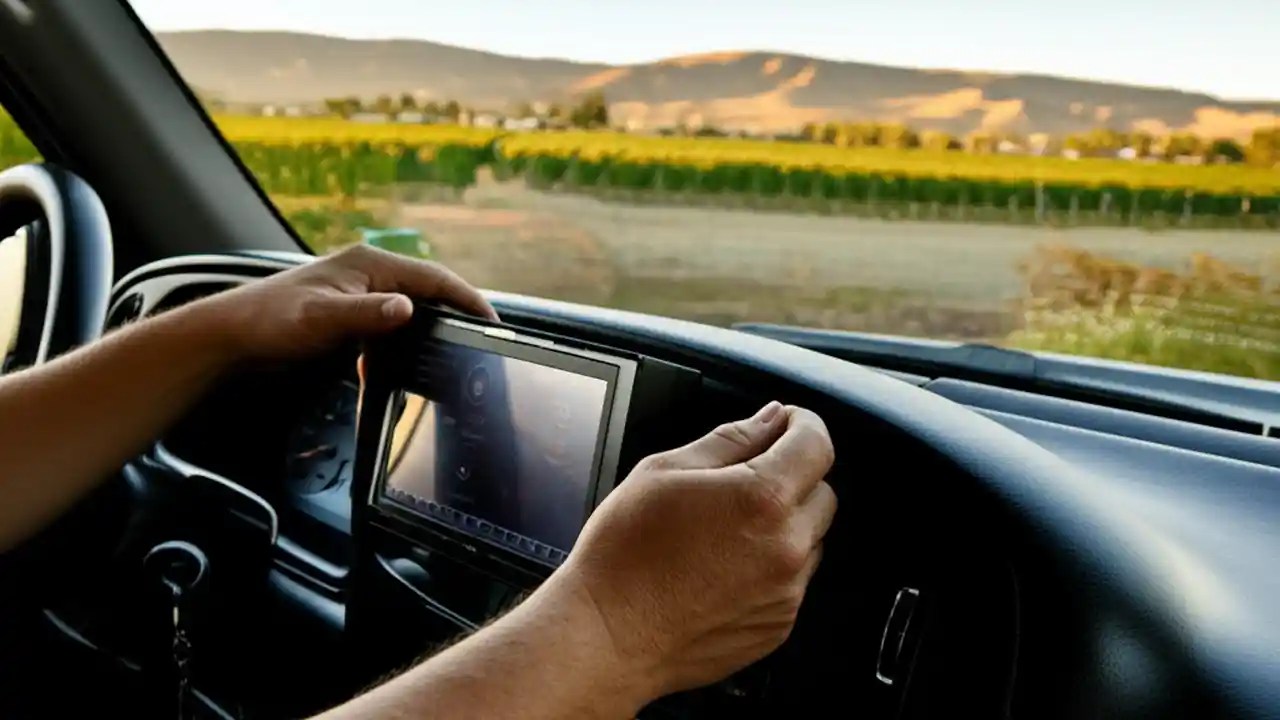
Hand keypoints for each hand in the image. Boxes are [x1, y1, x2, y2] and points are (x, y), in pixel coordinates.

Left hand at [195, 244, 496, 360]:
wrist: (231, 337)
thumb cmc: (270, 321)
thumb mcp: (322, 318)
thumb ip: (366, 314)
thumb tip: (407, 308)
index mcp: (371, 265)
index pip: (435, 279)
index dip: (469, 299)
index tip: (493, 322)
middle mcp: (371, 276)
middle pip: (430, 293)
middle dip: (458, 315)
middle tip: (484, 343)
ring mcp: (362, 296)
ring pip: (414, 312)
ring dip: (434, 332)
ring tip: (457, 356)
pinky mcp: (353, 318)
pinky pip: (394, 329)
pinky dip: (408, 346)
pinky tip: (410, 368)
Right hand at [551, 402, 836, 702]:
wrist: (606, 637)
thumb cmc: (623, 555)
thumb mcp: (663, 471)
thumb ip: (729, 440)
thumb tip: (769, 419)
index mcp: (761, 498)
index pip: (817, 444)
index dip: (802, 424)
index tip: (785, 423)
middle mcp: (786, 546)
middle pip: (822, 492)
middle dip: (792, 476)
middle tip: (742, 482)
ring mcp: (786, 592)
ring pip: (811, 539)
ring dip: (784, 524)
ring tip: (724, 533)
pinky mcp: (778, 626)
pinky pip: (794, 581)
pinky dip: (772, 567)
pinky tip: (723, 568)